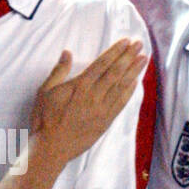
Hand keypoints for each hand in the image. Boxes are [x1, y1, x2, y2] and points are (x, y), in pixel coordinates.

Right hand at [31, 41, 146, 164]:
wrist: (51, 148)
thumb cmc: (44, 119)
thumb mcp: (44, 92)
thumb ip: (58, 72)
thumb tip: (67, 53)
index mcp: (79, 86)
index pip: (102, 64)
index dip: (115, 51)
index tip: (126, 41)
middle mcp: (94, 96)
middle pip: (115, 72)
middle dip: (129, 57)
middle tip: (140, 44)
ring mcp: (101, 110)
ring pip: (122, 86)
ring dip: (134, 71)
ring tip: (143, 59)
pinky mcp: (105, 122)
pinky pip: (121, 103)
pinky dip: (129, 92)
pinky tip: (136, 82)